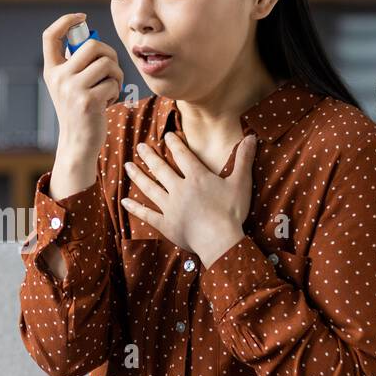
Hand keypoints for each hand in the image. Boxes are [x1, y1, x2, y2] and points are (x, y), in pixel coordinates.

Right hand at [41, 13, 123, 150]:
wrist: (77, 143)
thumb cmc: (80, 110)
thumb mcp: (69, 85)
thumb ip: (75, 63)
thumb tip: (88, 35)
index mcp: (52, 71)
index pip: (50, 36)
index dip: (66, 21)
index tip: (81, 18)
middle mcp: (58, 78)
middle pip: (91, 45)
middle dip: (109, 54)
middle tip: (111, 69)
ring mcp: (72, 89)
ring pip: (106, 63)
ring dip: (116, 74)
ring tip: (110, 87)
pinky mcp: (88, 101)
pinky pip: (113, 82)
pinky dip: (116, 91)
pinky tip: (108, 102)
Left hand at [121, 131, 255, 266]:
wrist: (219, 240)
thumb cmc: (231, 212)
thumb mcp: (241, 182)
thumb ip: (243, 159)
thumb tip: (252, 137)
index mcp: (197, 177)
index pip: (183, 155)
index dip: (174, 143)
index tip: (166, 135)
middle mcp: (179, 188)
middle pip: (161, 169)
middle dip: (150, 156)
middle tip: (140, 146)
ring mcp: (170, 207)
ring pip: (150, 188)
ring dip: (138, 176)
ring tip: (127, 166)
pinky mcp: (165, 224)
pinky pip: (147, 214)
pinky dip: (135, 208)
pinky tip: (124, 202)